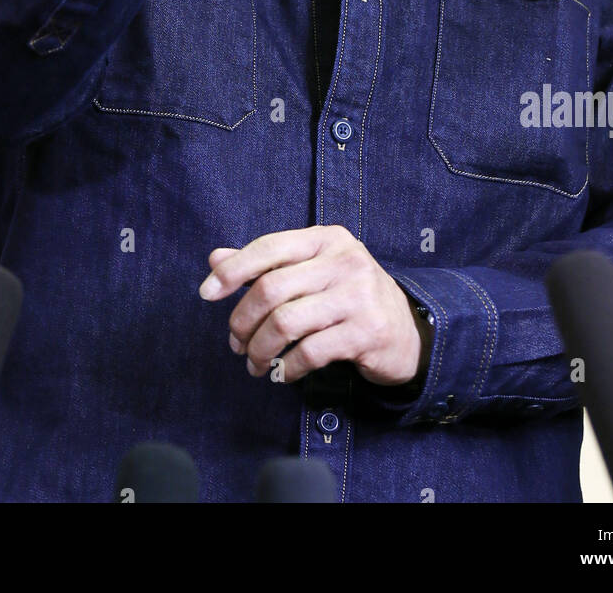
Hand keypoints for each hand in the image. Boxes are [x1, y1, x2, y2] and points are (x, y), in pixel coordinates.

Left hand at [198, 225, 429, 386]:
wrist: (406, 331)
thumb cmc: (347, 297)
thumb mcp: (311, 271)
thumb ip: (265, 265)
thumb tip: (215, 259)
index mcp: (326, 239)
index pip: (269, 247)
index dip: (233, 270)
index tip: (206, 293)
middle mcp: (344, 260)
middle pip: (272, 289)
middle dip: (243, 321)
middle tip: (235, 343)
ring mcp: (358, 296)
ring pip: (286, 323)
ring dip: (260, 349)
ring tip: (254, 363)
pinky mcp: (366, 332)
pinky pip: (310, 352)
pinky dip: (287, 367)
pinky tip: (281, 373)